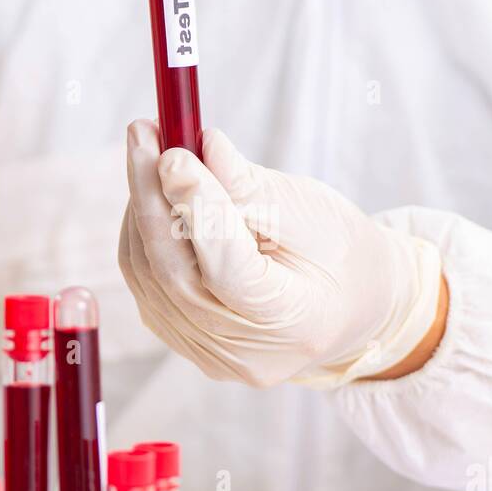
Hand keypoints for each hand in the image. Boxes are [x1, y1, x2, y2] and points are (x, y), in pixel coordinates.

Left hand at [119, 121, 445, 388]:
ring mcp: (211, 357)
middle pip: (173, 274)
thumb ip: (250, 187)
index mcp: (296, 323)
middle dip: (151, 196)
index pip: (228, 268)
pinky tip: (154, 195)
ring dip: (141, 209)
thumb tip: (200, 146)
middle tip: (143, 133)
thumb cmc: (340, 254)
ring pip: (149, 277)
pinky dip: (144, 234)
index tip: (173, 155)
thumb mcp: (310, 212)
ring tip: (147, 152)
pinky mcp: (186, 344)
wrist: (351, 305)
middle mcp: (245, 354)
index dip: (196, 209)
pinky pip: (147, 285)